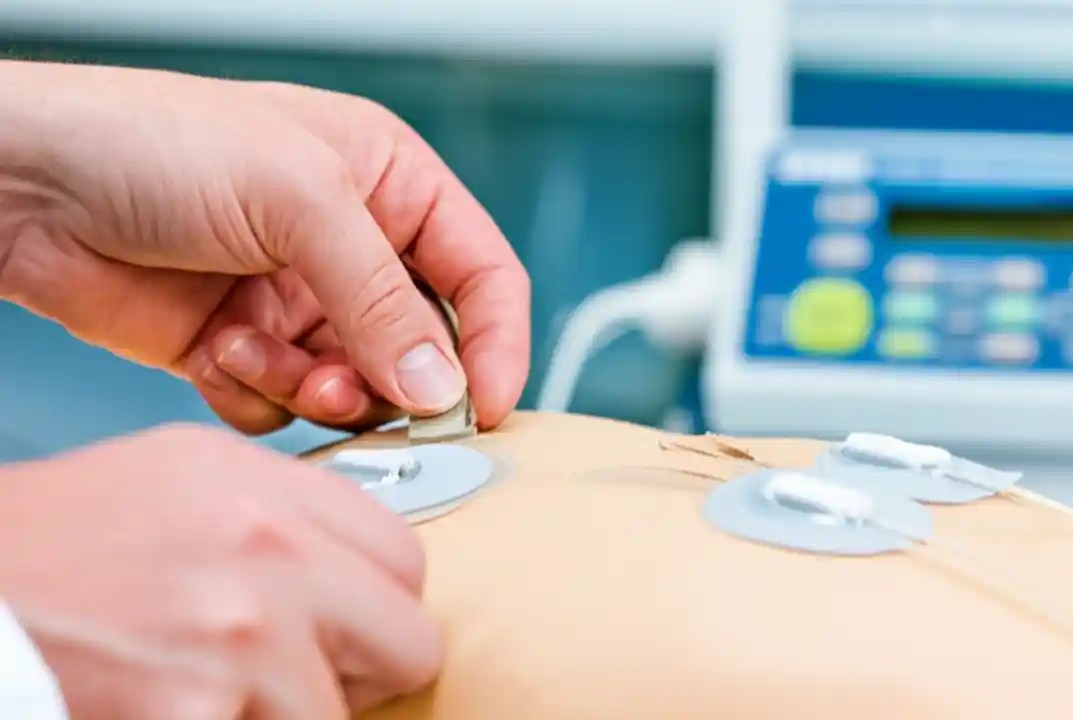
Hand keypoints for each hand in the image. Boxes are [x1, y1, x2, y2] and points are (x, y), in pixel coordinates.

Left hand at [0, 60, 529, 433]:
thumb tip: (442, 386)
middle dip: (392, 378)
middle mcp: (351, 247)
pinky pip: (284, 406)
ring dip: (318, 389)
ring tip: (267, 358)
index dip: (497, 341)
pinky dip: (257, 394)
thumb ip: (383, 299)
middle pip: (422, 346)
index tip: (488, 405)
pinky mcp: (242, 348)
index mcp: (388, 184)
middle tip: (365, 396)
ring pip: (356, 387)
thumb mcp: (299, 198)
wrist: (23, 185)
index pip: (482, 274)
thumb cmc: (155, 141)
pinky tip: (217, 351)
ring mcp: (296, 301)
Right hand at [0, 424, 439, 717]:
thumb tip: (354, 569)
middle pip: (408, 640)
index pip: (404, 557)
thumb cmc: (49, 545)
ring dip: (293, 715)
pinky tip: (170, 704)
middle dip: (362, 673)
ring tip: (214, 689)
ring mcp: (240, 631)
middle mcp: (266, 547)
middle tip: (302, 676)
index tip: (353, 626)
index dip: (380, 604)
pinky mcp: (198, 710)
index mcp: (261, 484)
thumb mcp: (175, 480)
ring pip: (341, 716)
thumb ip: (280, 514)